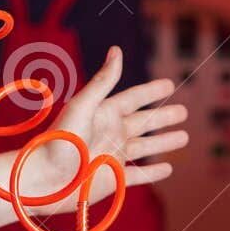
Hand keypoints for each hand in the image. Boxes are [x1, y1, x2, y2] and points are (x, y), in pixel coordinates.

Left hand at [26, 48, 188, 207]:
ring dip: (164, 142)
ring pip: (146, 148)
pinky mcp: (114, 180)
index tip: (170, 84)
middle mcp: (110, 134)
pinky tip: (168, 168)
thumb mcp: (83, 106)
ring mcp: (113, 157)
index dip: (151, 91)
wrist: (45, 180)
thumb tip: (116, 50)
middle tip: (184, 112)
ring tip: (184, 136)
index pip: (134, 99)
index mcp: (103, 114)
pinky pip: (139, 175)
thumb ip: (103, 81)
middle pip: (144, 123)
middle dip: (163, 117)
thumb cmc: (60, 141)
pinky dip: (154, 173)